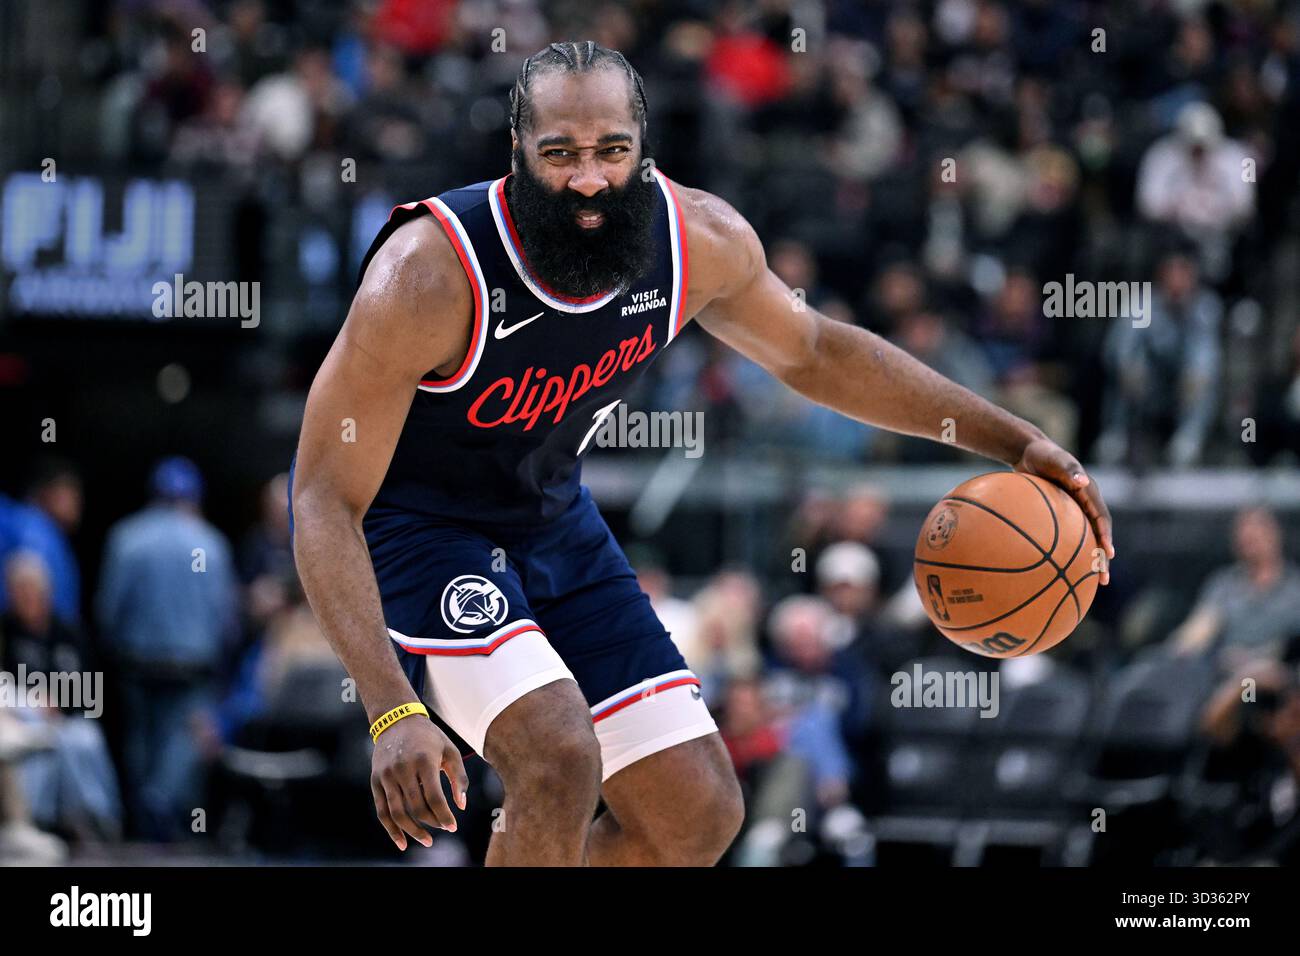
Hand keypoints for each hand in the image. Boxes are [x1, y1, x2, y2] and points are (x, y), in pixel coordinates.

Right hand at [371, 716, 467, 849]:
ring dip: (412, 831)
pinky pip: (382, 811)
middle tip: (442, 829)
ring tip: (426, 841)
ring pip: (398, 813)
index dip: (444, 816)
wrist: (397, 720)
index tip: (453, 826)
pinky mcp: (375, 781)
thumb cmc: (429, 738)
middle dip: (431, 823)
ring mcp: (386, 776)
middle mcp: (402, 769)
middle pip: (416, 807)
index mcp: (424, 761)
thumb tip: (461, 806)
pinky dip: (391, 829)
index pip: (434, 797)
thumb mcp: (450, 751)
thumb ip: (459, 778)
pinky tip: (402, 842)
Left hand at [1013, 437, 1114, 584]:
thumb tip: (1082, 481)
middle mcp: (1085, 503)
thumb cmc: (1043, 454)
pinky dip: (1065, 552)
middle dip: (1101, 558)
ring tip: (1085, 582)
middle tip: (1102, 579)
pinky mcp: (1062, 514)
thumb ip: (1068, 469)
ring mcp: (1074, 510)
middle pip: (1097, 535)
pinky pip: (1066, 536)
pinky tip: (1055, 569)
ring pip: (1083, 539)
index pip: (1102, 519)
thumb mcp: (1056, 459)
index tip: (1108, 554)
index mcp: (1089, 493)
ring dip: (1087, 559)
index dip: (1106, 537)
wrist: (1029, 452)